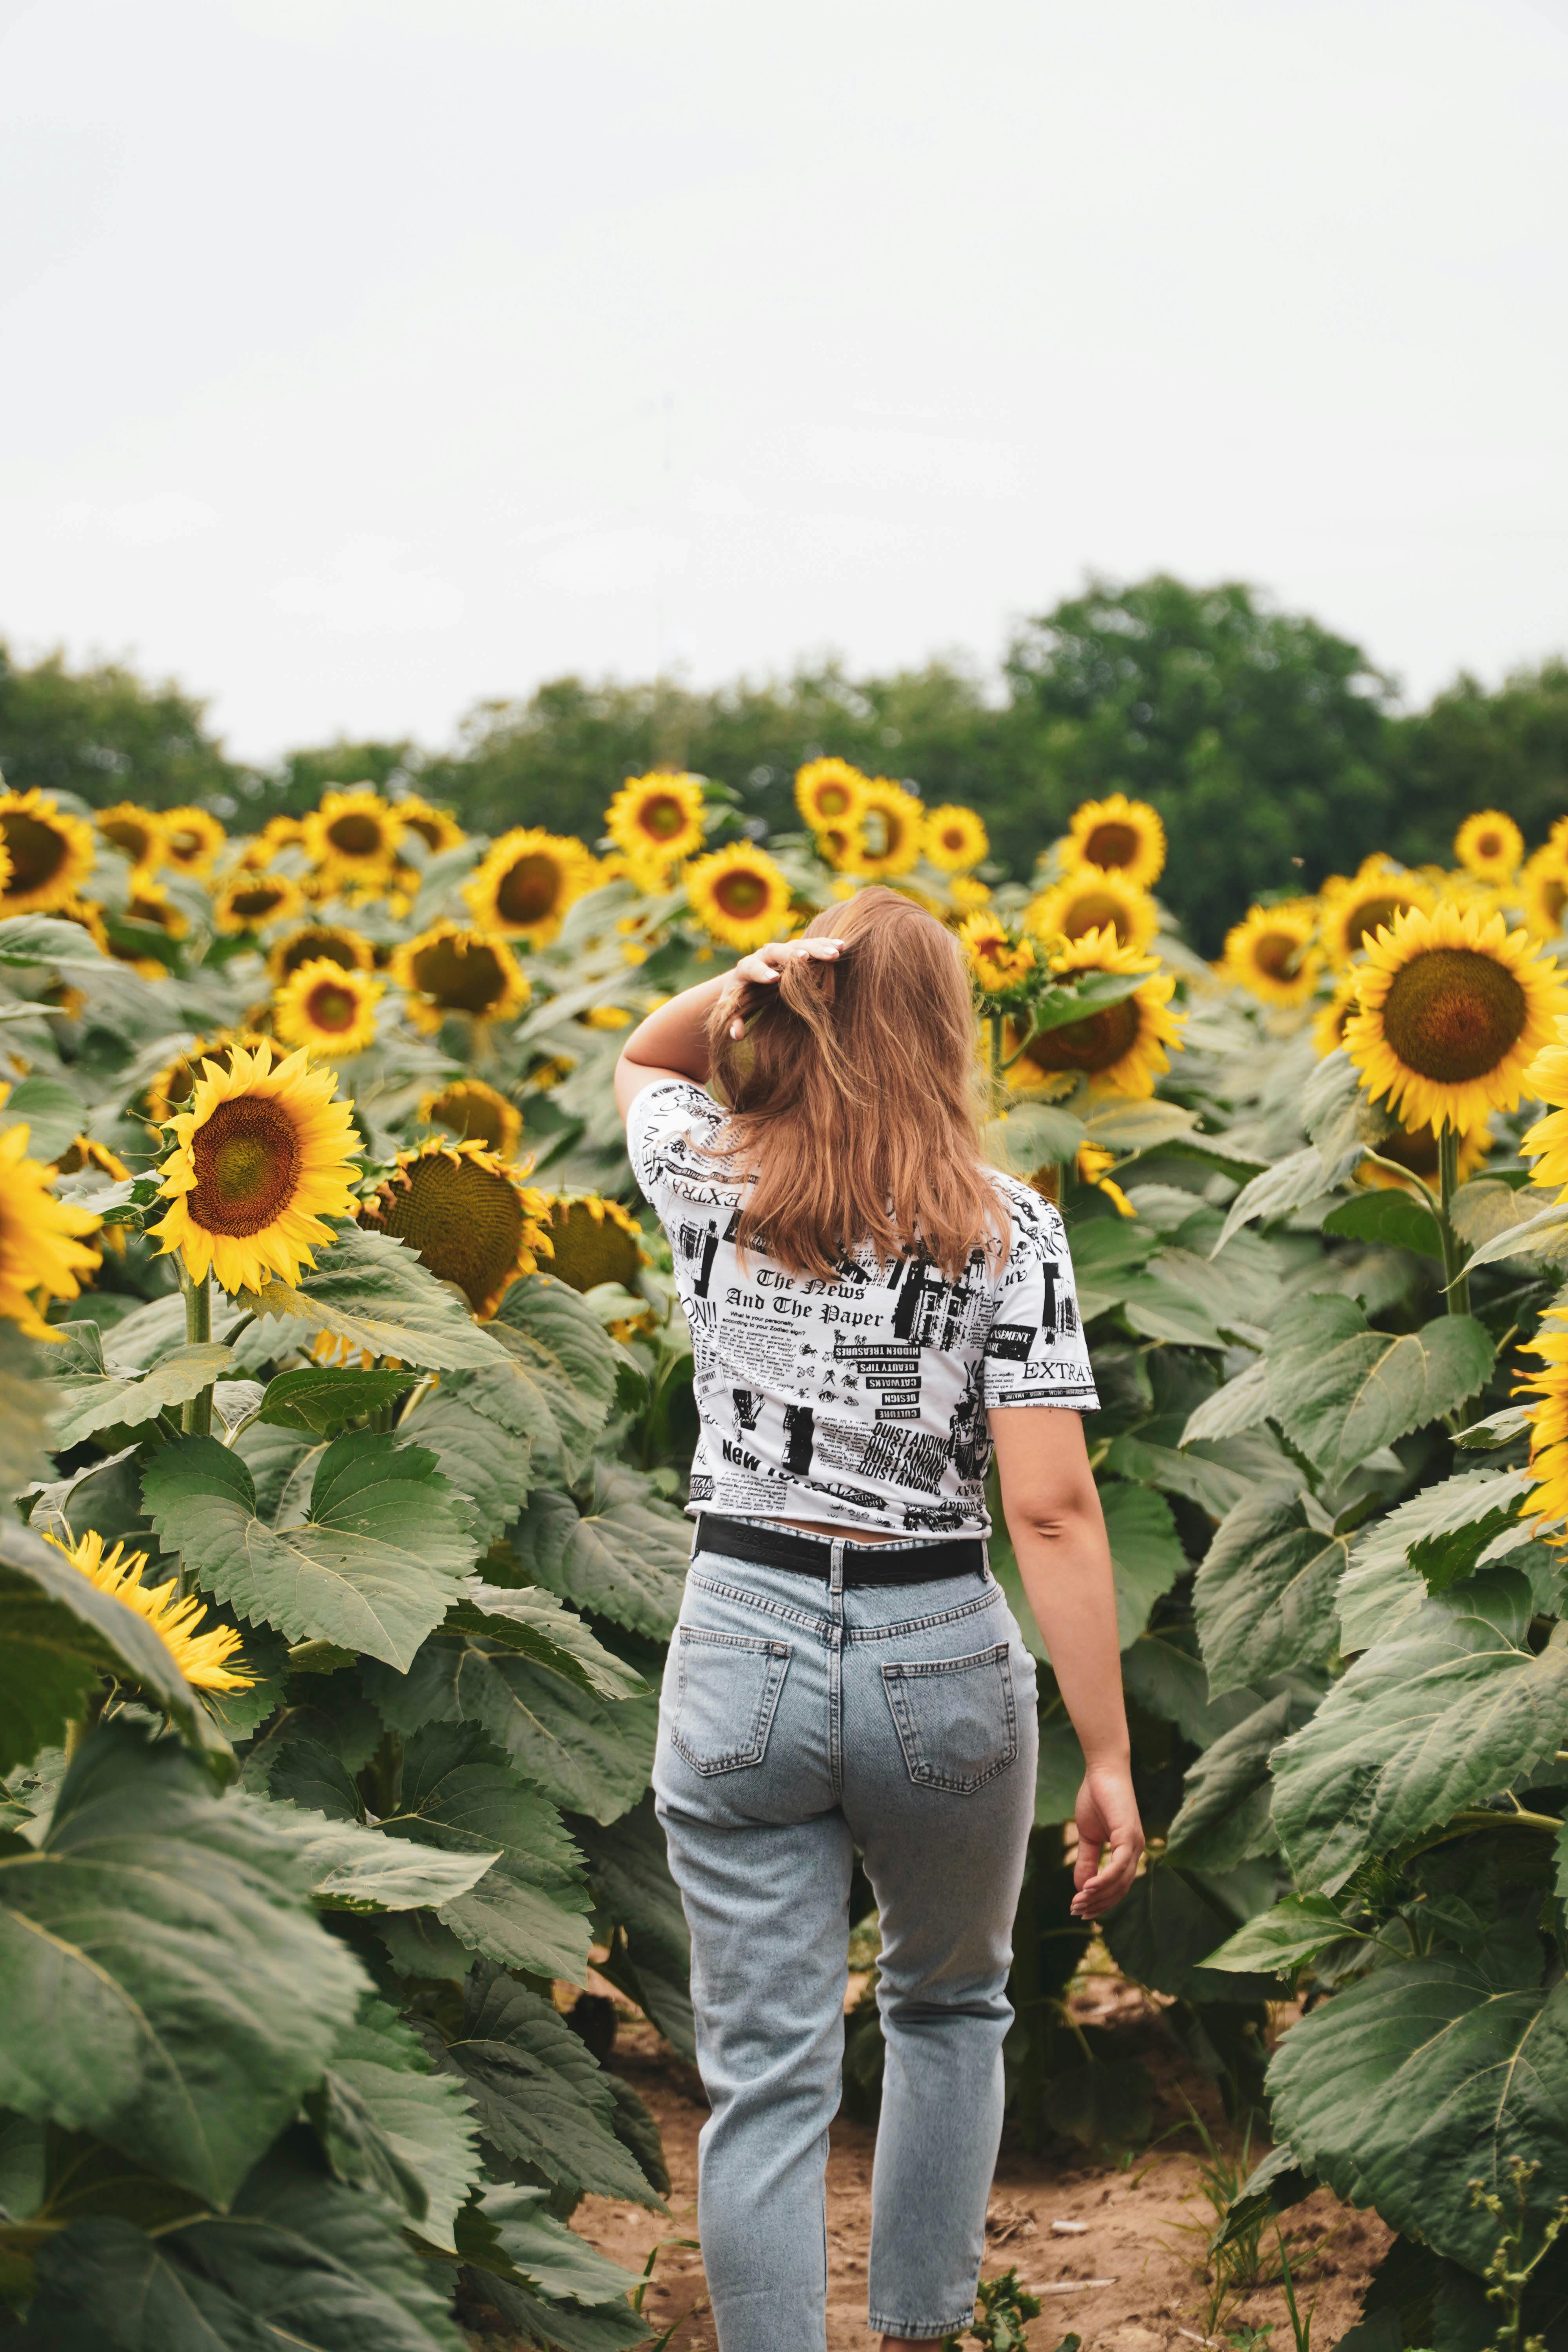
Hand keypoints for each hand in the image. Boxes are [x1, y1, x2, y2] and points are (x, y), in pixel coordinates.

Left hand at [723, 937, 842, 1037]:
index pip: (751, 968)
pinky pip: (811, 944)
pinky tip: (842, 946)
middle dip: (791, 955)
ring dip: (816, 948)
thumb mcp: (732, 1011)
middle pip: (776, 950)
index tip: (774, 979)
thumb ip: (733, 1022)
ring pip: (797, 944)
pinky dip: (825, 944)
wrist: (747, 980)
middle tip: (806, 958)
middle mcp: (762, 955)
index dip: (761, 972)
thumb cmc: (740, 999)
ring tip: (836, 953)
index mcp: (745, 970)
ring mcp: (781, 951)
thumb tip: (737, 1034)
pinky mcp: (795, 950)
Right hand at [1070, 1766, 1143, 1917]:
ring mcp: (1135, 1843)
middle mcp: (1136, 1850)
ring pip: (1120, 1881)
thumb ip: (1087, 1861)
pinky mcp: (1129, 1835)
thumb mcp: (1088, 1836)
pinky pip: (1118, 1866)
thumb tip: (1081, 1888)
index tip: (1080, 1909)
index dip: (1100, 1901)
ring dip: (1098, 1895)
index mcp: (1128, 1851)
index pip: (1118, 1886)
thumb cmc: (1097, 1799)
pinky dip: (1104, 1879)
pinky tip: (1087, 1888)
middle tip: (1076, 1910)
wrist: (1102, 1771)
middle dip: (1098, 1903)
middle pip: (1120, 1889)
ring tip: (1078, 1902)